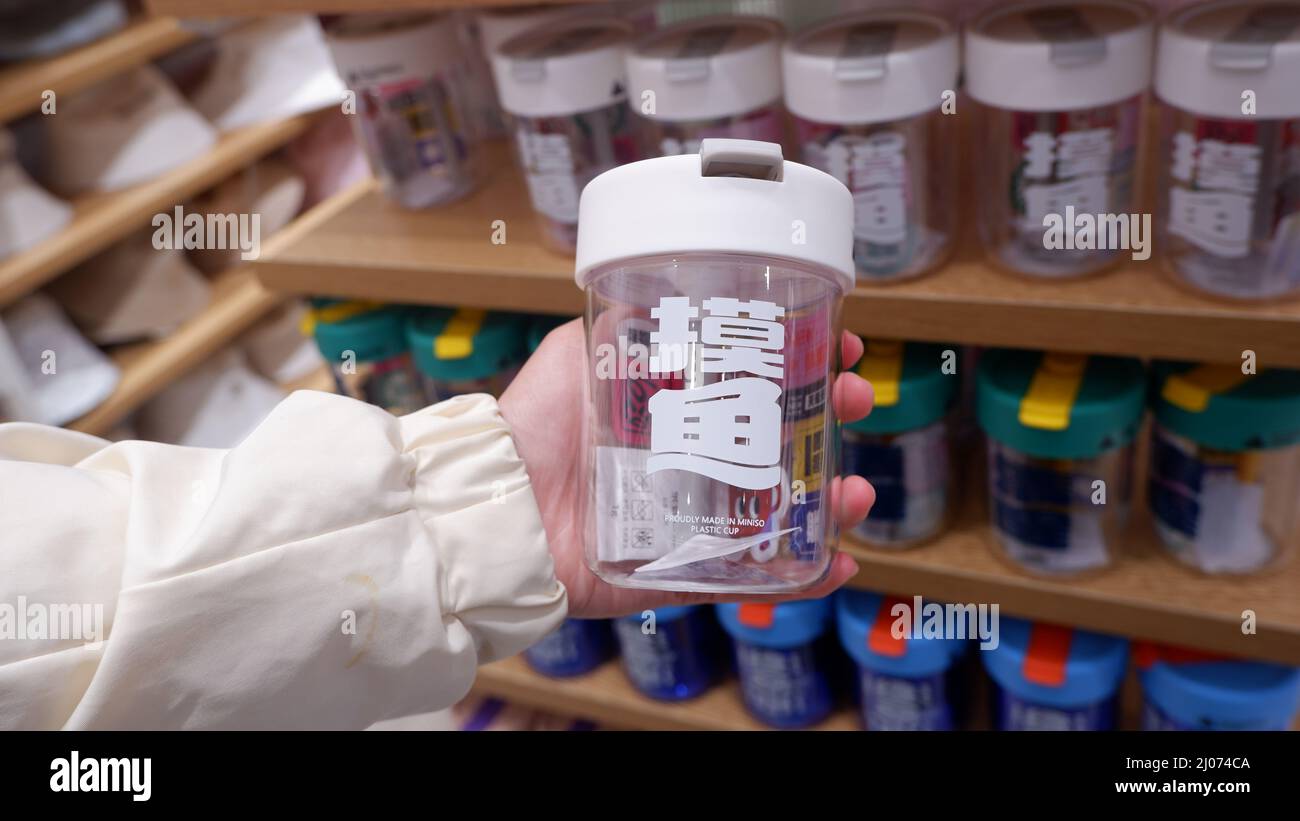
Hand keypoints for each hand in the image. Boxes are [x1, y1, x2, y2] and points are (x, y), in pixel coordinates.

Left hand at [500, 319, 874, 618]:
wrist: (498, 505)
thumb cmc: (533, 426)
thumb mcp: (576, 352)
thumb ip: (618, 325)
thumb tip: (663, 287)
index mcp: (673, 417)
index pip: (751, 391)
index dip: (799, 370)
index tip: (839, 349)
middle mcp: (688, 468)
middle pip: (778, 449)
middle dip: (826, 424)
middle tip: (854, 401)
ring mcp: (690, 524)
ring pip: (780, 517)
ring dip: (831, 503)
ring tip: (856, 492)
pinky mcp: (679, 573)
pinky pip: (751, 580)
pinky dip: (803, 577)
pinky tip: (840, 562)